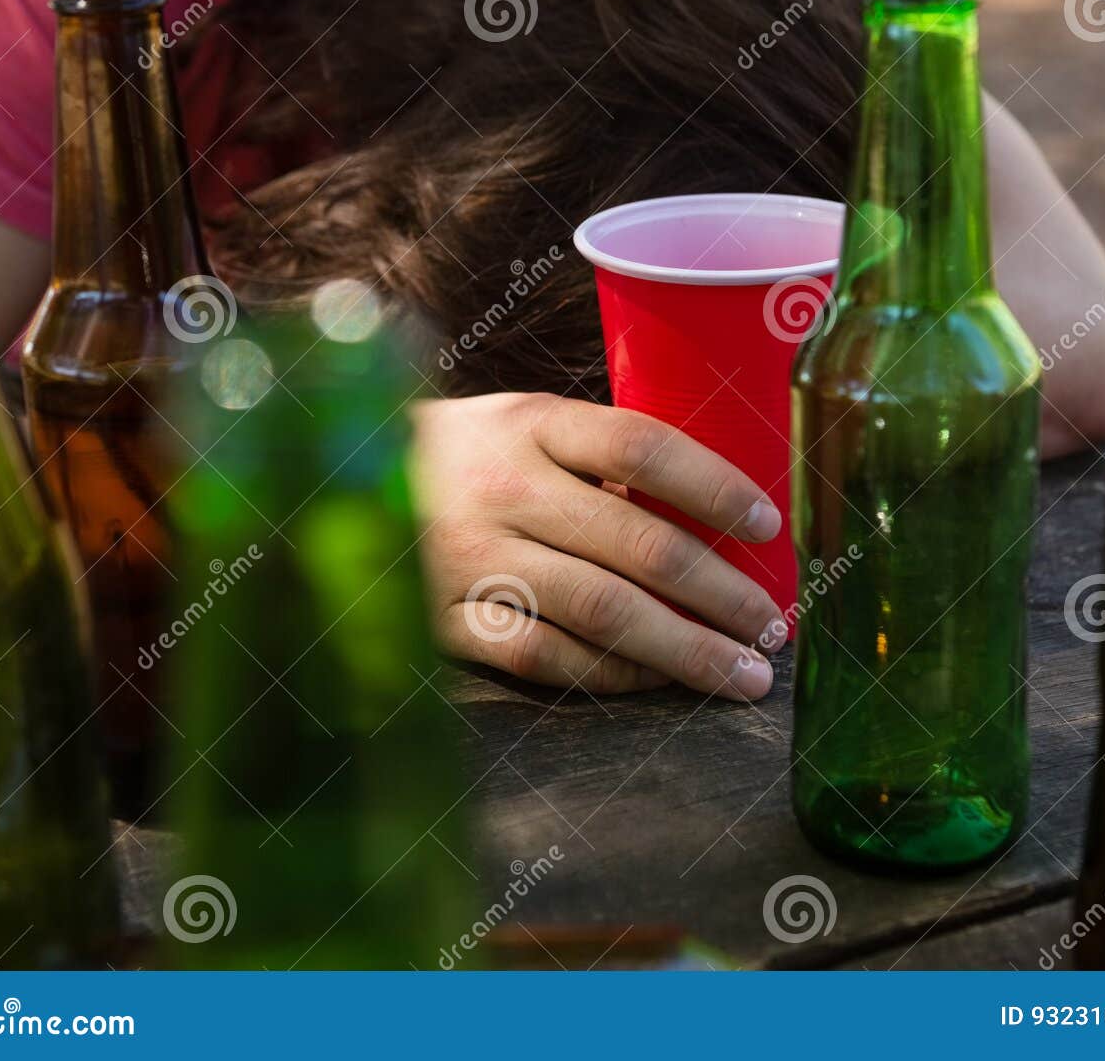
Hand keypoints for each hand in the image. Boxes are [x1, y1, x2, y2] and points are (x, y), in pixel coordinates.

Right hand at [411, 393, 786, 699]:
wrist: (334, 489)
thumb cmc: (462, 458)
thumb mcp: (521, 424)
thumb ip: (598, 456)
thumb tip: (717, 511)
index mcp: (531, 424)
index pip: (643, 447)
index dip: (716, 487)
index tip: (769, 525)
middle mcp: (504, 489)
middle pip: (639, 545)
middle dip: (722, 594)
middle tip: (770, 629)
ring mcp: (472, 559)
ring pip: (603, 612)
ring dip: (685, 649)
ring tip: (740, 675)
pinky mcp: (446, 620)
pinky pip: (547, 657)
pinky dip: (612, 674)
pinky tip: (656, 681)